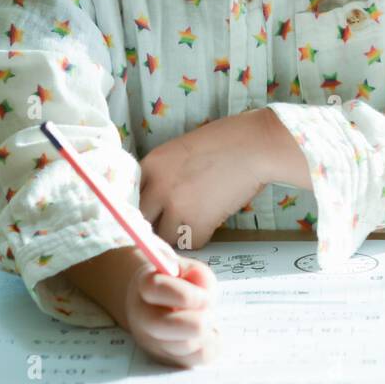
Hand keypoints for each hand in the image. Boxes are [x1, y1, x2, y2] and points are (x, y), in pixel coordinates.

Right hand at [125, 252, 220, 367]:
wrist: (161, 302)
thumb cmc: (179, 283)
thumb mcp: (190, 269)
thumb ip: (200, 277)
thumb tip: (206, 300)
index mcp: (146, 285)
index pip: (156, 288)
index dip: (186, 294)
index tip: (204, 296)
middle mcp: (143, 316)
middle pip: (163, 325)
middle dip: (197, 322)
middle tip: (211, 314)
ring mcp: (153, 341)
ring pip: (182, 346)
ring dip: (205, 334)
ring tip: (208, 321)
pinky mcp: (168, 359)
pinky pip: (195, 359)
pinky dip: (210, 346)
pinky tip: (209, 334)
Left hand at [138, 112, 270, 251]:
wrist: (255, 146)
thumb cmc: (224, 140)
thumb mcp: (181, 149)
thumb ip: (163, 171)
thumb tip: (155, 196)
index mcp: (151, 164)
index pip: (130, 197)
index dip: (142, 206)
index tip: (151, 212)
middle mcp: (158, 187)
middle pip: (142, 221)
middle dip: (155, 223)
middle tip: (171, 219)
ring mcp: (178, 207)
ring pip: (165, 237)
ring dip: (178, 233)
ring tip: (195, 217)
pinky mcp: (200, 223)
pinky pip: (191, 243)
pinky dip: (201, 236)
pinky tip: (211, 220)